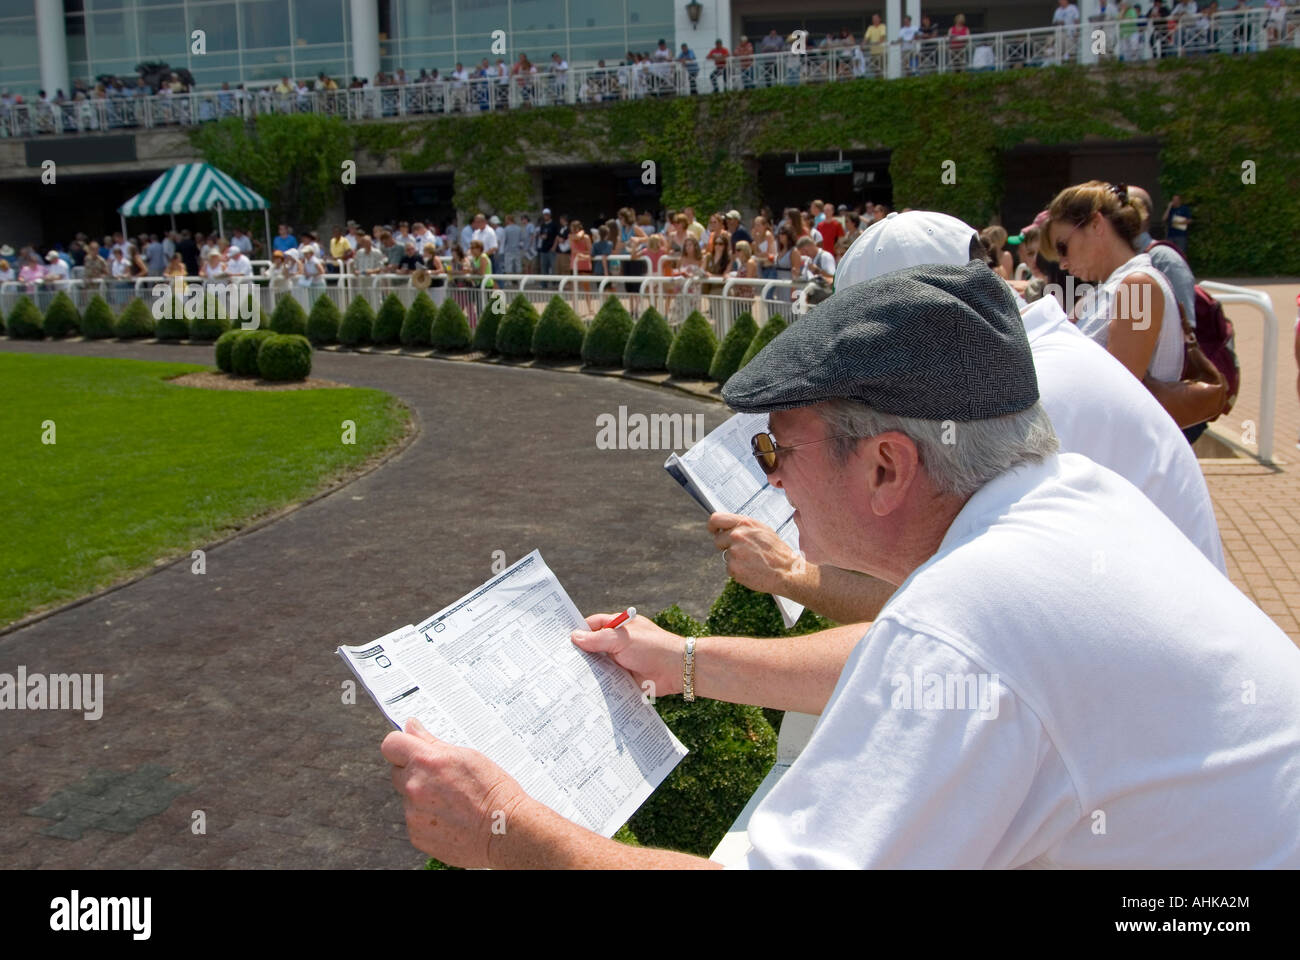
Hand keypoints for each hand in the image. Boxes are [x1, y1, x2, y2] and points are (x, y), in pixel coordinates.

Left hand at [382, 718, 532, 868]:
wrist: (505, 831)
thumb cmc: (494, 792)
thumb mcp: (467, 756)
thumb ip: (433, 742)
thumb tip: (412, 728)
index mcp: (427, 761)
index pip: (392, 744)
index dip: (401, 745)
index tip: (410, 748)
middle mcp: (415, 787)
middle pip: (397, 772)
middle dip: (414, 772)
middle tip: (440, 778)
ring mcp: (413, 813)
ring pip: (408, 798)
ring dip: (423, 797)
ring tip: (453, 802)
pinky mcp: (416, 835)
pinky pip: (415, 820)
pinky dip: (428, 818)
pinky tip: (451, 818)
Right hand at [571, 612, 683, 697]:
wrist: (677, 670)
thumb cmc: (653, 647)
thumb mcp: (622, 639)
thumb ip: (597, 638)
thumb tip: (574, 637)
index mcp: (619, 628)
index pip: (593, 625)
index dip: (579, 630)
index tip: (561, 640)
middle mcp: (619, 644)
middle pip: (593, 647)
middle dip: (580, 653)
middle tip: (558, 661)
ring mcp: (621, 661)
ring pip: (599, 665)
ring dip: (588, 670)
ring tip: (565, 677)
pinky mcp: (624, 678)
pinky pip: (607, 681)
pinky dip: (598, 684)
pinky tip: (583, 690)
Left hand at [709, 512, 805, 595]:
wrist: (787, 570)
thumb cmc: (776, 551)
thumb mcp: (762, 530)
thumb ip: (744, 526)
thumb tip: (728, 526)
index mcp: (744, 524)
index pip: (716, 519)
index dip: (712, 526)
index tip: (714, 531)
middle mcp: (737, 535)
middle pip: (717, 540)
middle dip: (725, 546)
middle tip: (740, 551)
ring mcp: (734, 552)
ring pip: (725, 555)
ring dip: (734, 559)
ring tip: (752, 561)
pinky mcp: (734, 568)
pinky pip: (729, 568)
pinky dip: (738, 570)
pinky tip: (751, 569)